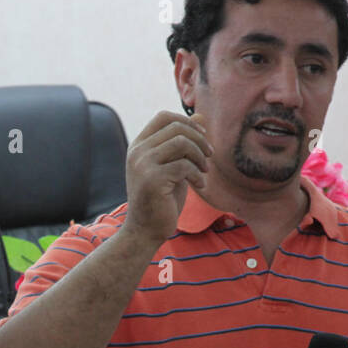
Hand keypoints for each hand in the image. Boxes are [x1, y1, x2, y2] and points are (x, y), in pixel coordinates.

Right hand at [120, 110, 212, 247]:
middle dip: (199, 139)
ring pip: (181, 142)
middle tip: (209, 156)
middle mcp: (138, 152)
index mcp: (139, 146)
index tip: (202, 136)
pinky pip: (184, 165)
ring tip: (204, 171)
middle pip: (176, 127)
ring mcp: (143, 164)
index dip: (187, 122)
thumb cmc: (161, 200)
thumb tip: (200, 117)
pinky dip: (198, 174)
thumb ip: (183, 144)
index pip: (164, 117)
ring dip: (200, 155)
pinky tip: (200, 185)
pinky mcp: (152, 179)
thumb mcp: (174, 167)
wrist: (145, 231)